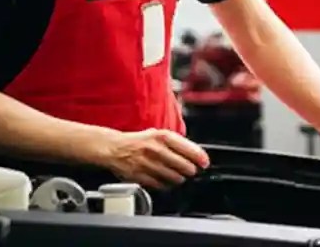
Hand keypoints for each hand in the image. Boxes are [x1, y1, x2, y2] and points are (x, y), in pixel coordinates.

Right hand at [96, 128, 210, 189]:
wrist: (114, 148)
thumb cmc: (139, 141)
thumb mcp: (157, 134)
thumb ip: (175, 143)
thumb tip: (195, 154)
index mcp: (162, 137)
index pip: (188, 148)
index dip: (199, 157)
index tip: (205, 163)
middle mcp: (156, 150)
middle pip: (183, 166)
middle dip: (190, 170)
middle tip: (191, 170)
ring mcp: (148, 164)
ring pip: (174, 177)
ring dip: (179, 178)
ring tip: (179, 176)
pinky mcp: (140, 176)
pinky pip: (160, 185)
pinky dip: (166, 185)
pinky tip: (166, 181)